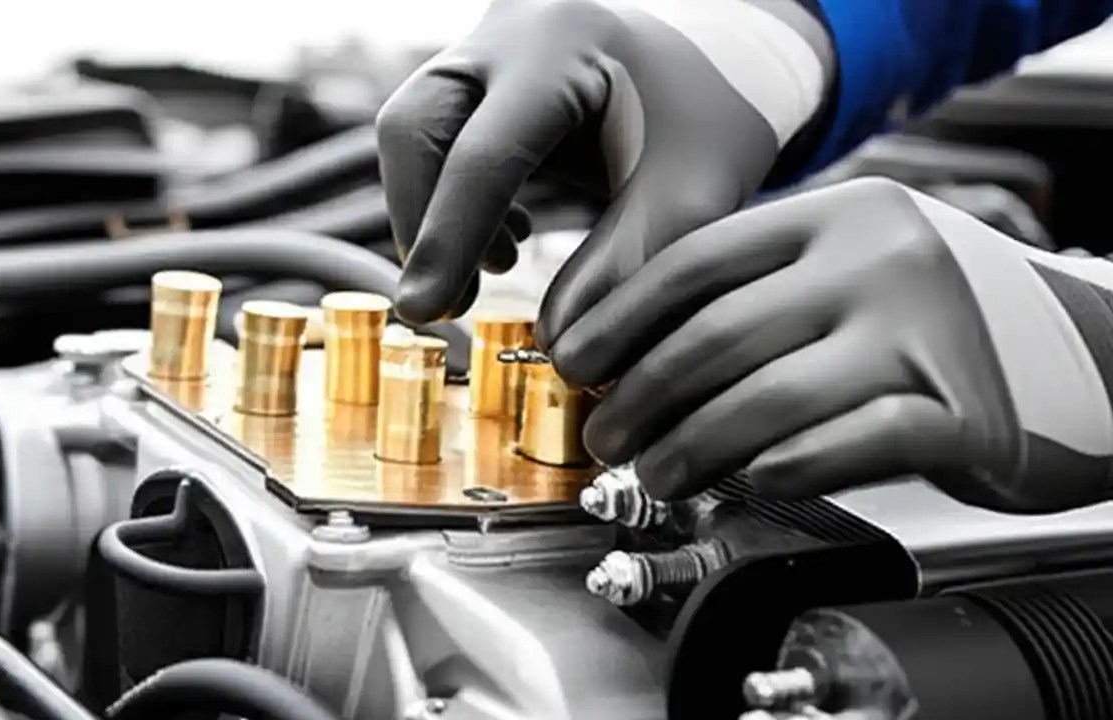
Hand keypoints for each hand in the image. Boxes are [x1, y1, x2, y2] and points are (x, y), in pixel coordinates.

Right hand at [376, 0, 833, 331]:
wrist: (716, 70)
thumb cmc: (709, 124)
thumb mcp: (688, 198)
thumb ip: (623, 268)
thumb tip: (556, 344)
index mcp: (566, 46)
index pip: (484, 152)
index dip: (449, 240)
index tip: (426, 312)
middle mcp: (509, 31)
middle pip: (414, 126)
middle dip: (422, 225)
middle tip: (447, 305)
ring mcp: (485, 45)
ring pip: (411, 132)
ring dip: (432, 217)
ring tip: (487, 275)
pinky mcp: (475, 75)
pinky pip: (429, 136)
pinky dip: (448, 201)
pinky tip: (502, 242)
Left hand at [553, 178, 1112, 513]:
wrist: (1079, 356)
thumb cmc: (930, 321)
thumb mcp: (847, 270)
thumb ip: (756, 293)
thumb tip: (628, 349)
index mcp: (839, 215)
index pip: (697, 260)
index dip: (621, 318)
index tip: (578, 362)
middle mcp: (881, 260)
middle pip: (718, 335)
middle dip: (641, 396)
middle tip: (608, 434)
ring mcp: (924, 333)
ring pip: (768, 397)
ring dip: (691, 447)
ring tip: (656, 473)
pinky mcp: (960, 412)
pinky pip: (848, 444)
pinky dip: (782, 468)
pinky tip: (751, 480)